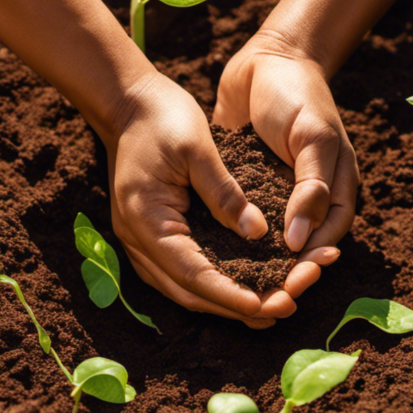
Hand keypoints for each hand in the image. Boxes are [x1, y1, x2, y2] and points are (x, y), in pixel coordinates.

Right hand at [103, 72, 297, 327]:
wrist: (128, 103)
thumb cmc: (161, 118)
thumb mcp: (197, 148)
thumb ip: (224, 193)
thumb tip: (258, 232)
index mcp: (147, 221)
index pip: (193, 273)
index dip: (231, 294)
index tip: (266, 307)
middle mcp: (140, 242)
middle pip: (190, 292)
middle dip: (237, 307)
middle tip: (284, 309)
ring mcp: (143, 242)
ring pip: (186, 289)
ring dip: (228, 301)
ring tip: (273, 305)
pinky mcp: (155, 236)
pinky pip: (184, 273)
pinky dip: (216, 284)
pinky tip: (247, 286)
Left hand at [213, 31, 358, 298]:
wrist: (268, 60)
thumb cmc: (299, 95)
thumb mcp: (314, 135)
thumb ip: (311, 186)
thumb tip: (300, 240)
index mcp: (334, 192)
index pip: (325, 242)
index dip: (308, 268)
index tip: (289, 288)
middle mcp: (306, 201)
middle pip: (297, 252)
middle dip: (281, 278)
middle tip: (260, 302)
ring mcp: (277, 198)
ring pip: (269, 245)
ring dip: (255, 268)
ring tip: (236, 292)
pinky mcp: (249, 189)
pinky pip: (243, 223)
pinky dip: (233, 243)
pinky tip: (213, 260)